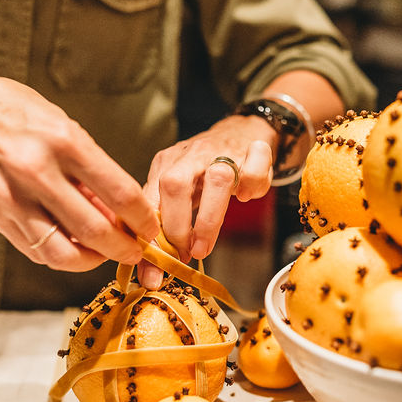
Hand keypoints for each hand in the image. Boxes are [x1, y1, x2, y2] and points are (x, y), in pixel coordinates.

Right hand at [0, 52, 159, 270]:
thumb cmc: (12, 112)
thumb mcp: (61, 125)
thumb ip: (90, 169)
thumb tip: (119, 211)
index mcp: (63, 141)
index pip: (119, 193)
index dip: (143, 219)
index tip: (151, 228)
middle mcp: (37, 171)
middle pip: (95, 231)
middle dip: (124, 248)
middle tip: (136, 250)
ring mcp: (12, 197)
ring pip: (64, 253)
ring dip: (93, 260)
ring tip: (104, 252)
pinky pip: (37, 251)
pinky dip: (62, 256)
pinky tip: (73, 246)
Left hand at [138, 115, 275, 287]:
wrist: (241, 130)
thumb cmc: (206, 170)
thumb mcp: (180, 193)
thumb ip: (165, 225)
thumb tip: (151, 271)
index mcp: (166, 164)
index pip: (148, 199)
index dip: (150, 236)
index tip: (155, 267)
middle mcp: (190, 155)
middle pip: (174, 185)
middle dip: (177, 227)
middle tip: (184, 256)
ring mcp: (222, 150)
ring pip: (216, 178)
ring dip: (209, 220)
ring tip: (203, 248)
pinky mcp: (252, 149)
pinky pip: (253, 170)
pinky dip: (252, 187)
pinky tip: (246, 197)